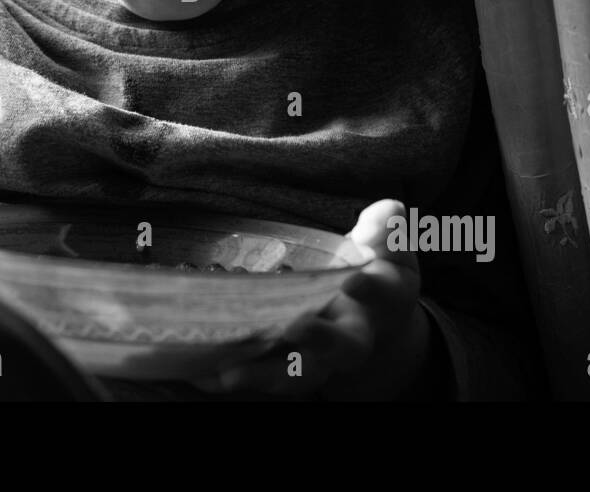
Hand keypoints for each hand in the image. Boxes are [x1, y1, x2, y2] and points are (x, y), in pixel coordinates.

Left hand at [193, 199, 437, 399]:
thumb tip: (388, 211)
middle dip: (320, 342)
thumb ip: (385, 227)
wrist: (370, 315)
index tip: (353, 281)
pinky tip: (201, 373)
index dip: (371, 289)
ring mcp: (319, 356)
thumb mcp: (386, 242)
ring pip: (298, 373)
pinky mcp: (287, 366)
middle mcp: (353, 335)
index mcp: (383, 300)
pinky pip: (260, 376)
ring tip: (228, 371)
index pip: (381, 293)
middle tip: (295, 328)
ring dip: (263, 373)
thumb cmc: (373, 266)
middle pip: (342, 349)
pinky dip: (232, 378)